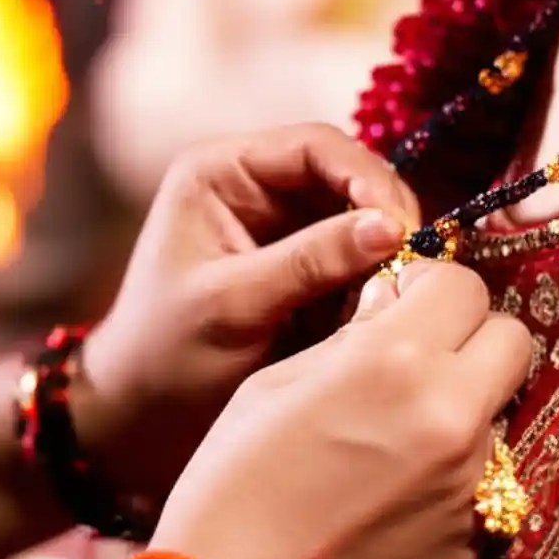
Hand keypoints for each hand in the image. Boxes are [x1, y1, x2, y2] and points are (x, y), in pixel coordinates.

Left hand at [81, 123, 419, 492]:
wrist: (142, 413)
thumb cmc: (166, 353)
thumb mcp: (234, 303)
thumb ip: (310, 260)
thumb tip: (391, 228)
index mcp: (220, 171)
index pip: (313, 146)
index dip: (365, 177)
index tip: (400, 226)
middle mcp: (255, 185)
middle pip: (346, 174)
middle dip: (383, 213)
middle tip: (416, 260)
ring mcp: (281, 224)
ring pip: (359, 216)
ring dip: (384, 248)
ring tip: (403, 287)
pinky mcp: (303, 266)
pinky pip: (356, 256)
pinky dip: (374, 277)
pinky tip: (384, 305)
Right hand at [138, 261, 531, 558]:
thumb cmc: (232, 492)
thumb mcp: (273, 387)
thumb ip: (349, 338)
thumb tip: (392, 303)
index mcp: (393, 363)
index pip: (464, 285)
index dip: (430, 287)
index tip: (404, 301)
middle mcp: (450, 415)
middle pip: (512, 339)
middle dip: (469, 336)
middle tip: (418, 355)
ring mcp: (473, 483)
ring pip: (500, 408)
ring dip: (463, 402)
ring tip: (398, 431)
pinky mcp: (481, 538)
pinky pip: (491, 474)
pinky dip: (458, 466)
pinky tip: (401, 486)